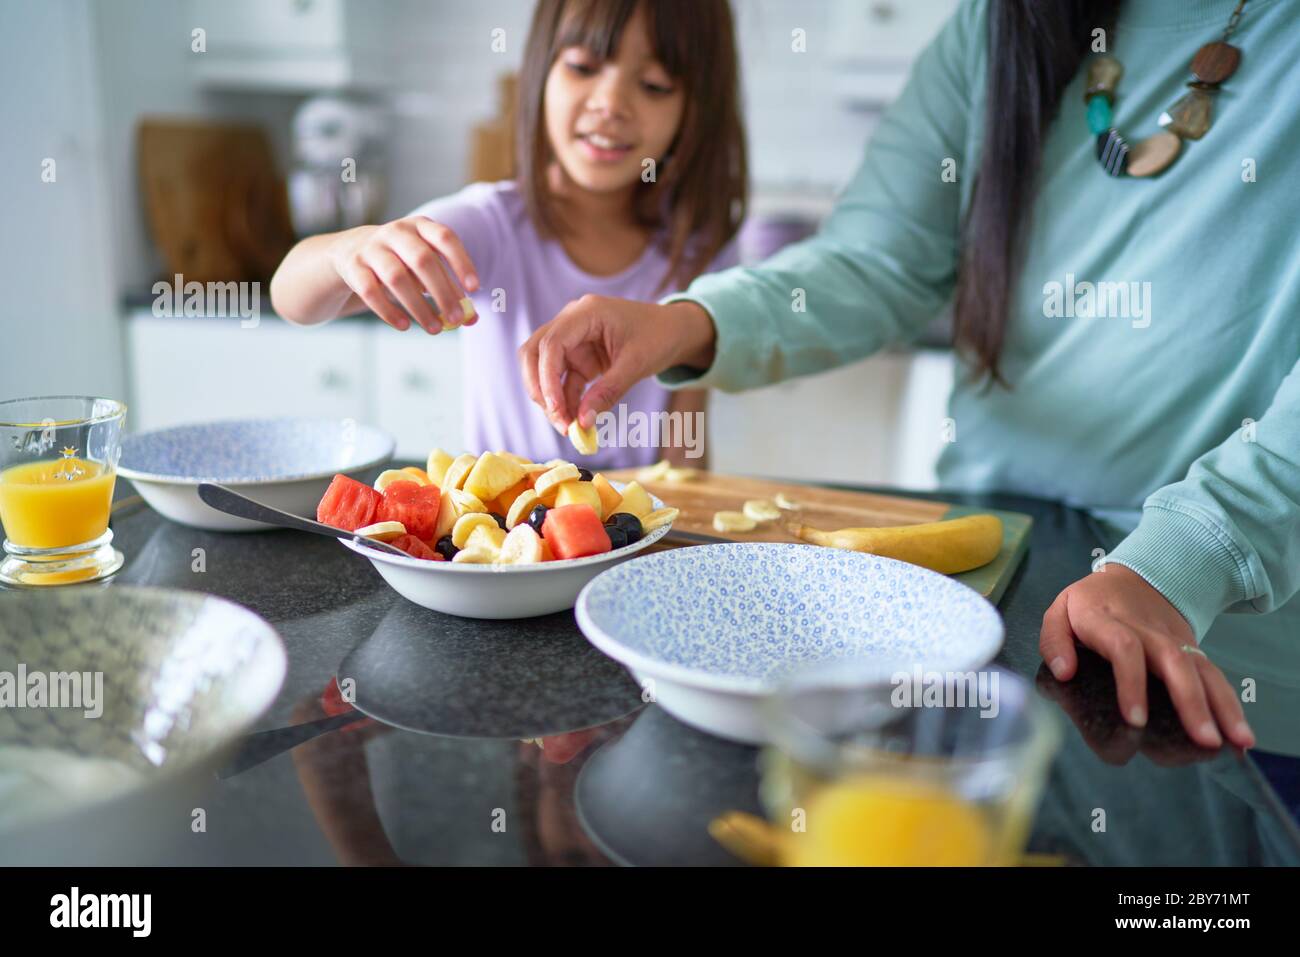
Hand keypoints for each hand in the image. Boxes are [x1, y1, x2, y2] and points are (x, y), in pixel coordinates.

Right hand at [328, 216, 478, 333]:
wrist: (353, 250)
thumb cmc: (402, 261)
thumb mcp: (426, 266)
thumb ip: (450, 289)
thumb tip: (471, 318)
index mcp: (420, 226)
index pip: (445, 238)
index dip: (461, 262)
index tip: (474, 289)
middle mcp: (396, 232)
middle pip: (422, 260)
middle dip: (442, 292)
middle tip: (456, 319)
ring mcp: (371, 247)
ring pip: (397, 278)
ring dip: (418, 307)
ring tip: (435, 329)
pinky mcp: (352, 266)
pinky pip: (370, 291)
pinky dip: (389, 311)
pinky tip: (404, 326)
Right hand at [518, 295, 714, 432]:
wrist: (674, 330)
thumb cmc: (659, 336)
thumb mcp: (636, 364)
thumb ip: (608, 391)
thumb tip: (583, 422)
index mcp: (586, 312)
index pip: (551, 344)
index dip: (547, 379)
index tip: (555, 410)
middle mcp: (571, 322)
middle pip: (534, 353)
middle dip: (539, 388)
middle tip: (556, 419)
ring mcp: (572, 339)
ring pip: (542, 368)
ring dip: (550, 398)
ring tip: (567, 427)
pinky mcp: (578, 357)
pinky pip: (561, 380)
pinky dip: (565, 401)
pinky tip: (575, 421)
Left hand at [1039, 564, 1253, 749]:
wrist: (1134, 577)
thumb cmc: (1091, 603)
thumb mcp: (1060, 611)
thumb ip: (1054, 640)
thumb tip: (1064, 672)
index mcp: (1108, 620)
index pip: (1124, 647)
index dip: (1132, 682)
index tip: (1136, 719)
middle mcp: (1147, 630)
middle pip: (1174, 661)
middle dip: (1191, 702)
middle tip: (1202, 739)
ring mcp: (1174, 639)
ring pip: (1202, 669)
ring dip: (1221, 706)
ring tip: (1235, 742)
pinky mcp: (1192, 649)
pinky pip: (1214, 675)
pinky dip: (1230, 704)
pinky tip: (1240, 735)